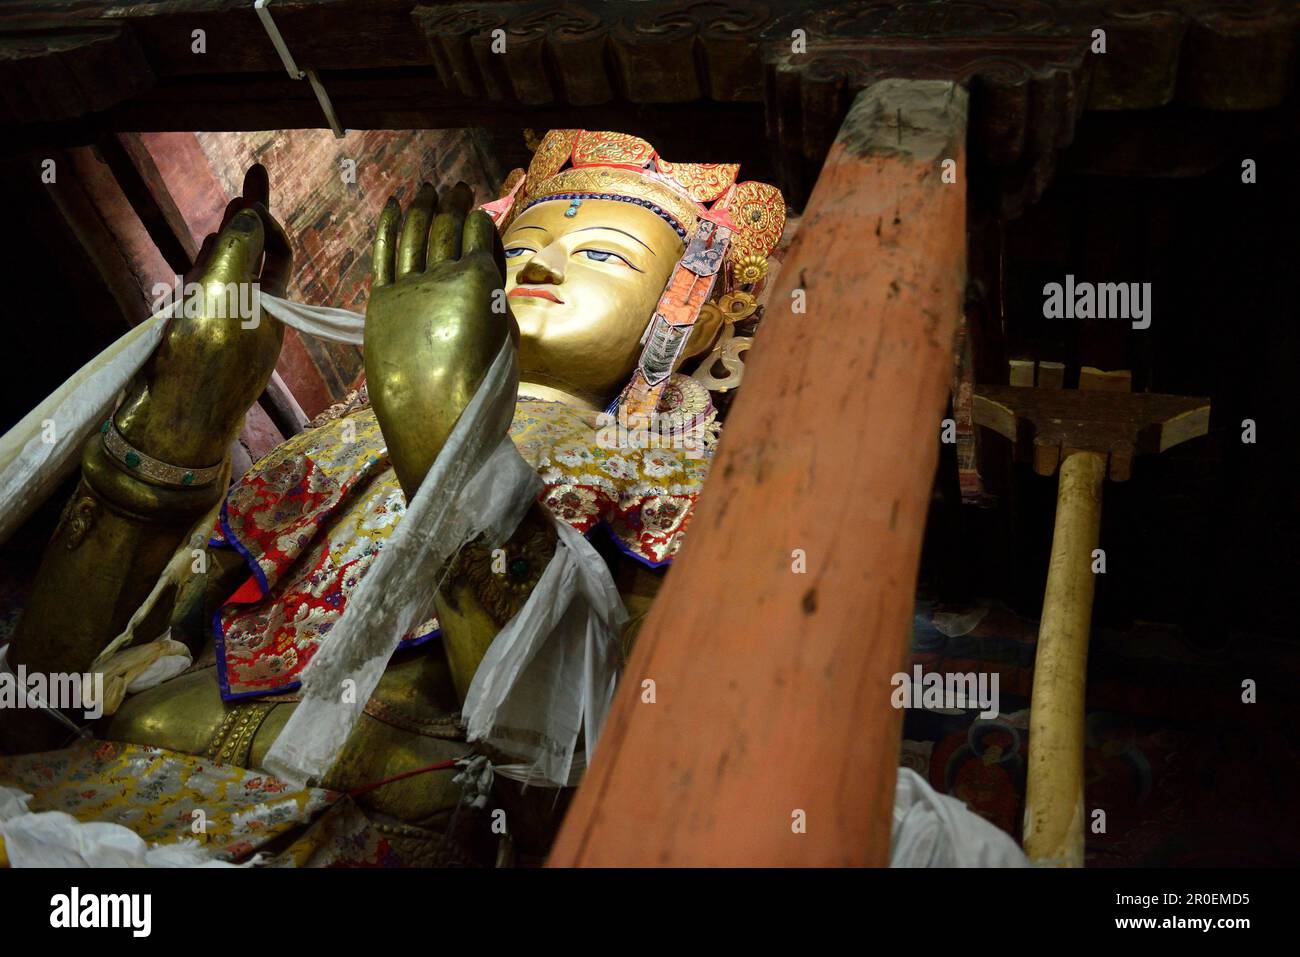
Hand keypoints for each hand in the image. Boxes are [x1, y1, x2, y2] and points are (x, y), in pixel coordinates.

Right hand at [114, 165, 289, 468]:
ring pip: (221, 283)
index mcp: (272, 310)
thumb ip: (239, 253)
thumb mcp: (227, 298)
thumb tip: (253, 214)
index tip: (252, 193)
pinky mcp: (192, 345)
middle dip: (245, 227)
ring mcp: (221, 333)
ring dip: (217, 254)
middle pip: (250, 262)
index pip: (278, 254)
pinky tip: (188, 278)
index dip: (267, 221)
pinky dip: (194, 287)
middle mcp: (251, 320)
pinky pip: (197, 307)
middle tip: (244, 192)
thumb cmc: (205, 361)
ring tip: (219, 226)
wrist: (170, 425)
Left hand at [363, 182, 515, 495]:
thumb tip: (484, 270)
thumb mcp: (506, 339)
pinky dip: (388, 225)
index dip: (476, 215)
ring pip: (413, 233)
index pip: (478, 233)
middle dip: (450, 202)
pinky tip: (394, 206)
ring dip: (421, 206)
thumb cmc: (482, 390)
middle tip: (453, 187)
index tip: (475, 205)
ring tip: (426, 189)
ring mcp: (408, 288)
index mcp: (483, 284)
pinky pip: (383, 253)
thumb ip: (495, 299)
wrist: (436, 425)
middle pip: (445, 227)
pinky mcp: (380, 303)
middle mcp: (444, 277)